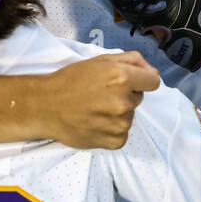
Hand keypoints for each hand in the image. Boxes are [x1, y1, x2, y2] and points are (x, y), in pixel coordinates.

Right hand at [41, 51, 160, 148]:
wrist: (46, 107)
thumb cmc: (70, 81)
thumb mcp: (100, 60)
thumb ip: (130, 60)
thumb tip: (151, 70)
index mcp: (122, 77)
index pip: (153, 80)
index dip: (142, 79)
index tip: (132, 82)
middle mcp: (124, 102)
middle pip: (139, 97)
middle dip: (126, 94)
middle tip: (101, 93)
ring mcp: (120, 124)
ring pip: (129, 115)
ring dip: (117, 112)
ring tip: (95, 108)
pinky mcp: (115, 141)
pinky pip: (122, 133)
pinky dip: (112, 129)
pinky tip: (95, 122)